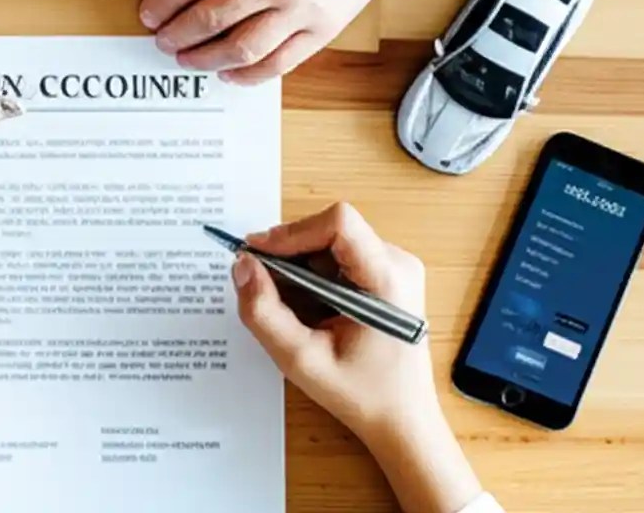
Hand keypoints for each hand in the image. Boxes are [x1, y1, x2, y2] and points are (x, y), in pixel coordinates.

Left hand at [140, 0, 389, 83]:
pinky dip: (248, 75)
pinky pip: (280, 63)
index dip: (163, 3)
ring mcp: (301, 7)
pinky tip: (227, 71)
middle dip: (177, 34)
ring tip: (187, 58)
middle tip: (163, 40)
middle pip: (209, 19)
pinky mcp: (323, 28)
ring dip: (205, 59)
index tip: (149, 14)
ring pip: (241, 49)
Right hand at [234, 203, 483, 512]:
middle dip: (289, 254)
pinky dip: (311, 276)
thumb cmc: (361, 394)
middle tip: (263, 288)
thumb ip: (265, 312)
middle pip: (329, 230)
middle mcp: (397, 264)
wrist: (401, 419)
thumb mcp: (301, 360)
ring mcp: (393, 268)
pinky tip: (308, 310)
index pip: (338, 224)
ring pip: (329, 243)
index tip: (257, 255)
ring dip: (299, 268)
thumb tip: (242, 266)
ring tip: (291, 309)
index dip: (292, 232)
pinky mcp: (384, 276)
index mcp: (388, 280)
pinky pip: (337, 257)